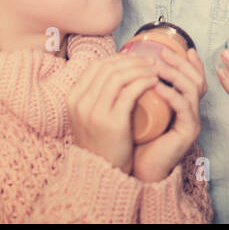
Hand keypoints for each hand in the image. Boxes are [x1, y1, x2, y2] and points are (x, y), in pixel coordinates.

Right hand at [67, 53, 158, 173]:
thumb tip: (117, 67)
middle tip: (151, 61)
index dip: (118, 58)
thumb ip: (96, 94)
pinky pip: (130, 92)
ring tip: (155, 70)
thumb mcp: (89, 115)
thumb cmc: (101, 141)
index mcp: (73, 98)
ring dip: (141, 69)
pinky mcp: (112, 122)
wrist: (102, 171)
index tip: (136, 58)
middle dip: (132, 60)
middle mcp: (81, 103)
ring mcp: (95, 112)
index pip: (96, 66)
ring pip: (119, 76)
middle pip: (108, 68)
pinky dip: (144, 82)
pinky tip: (154, 82)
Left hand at [131, 47, 206, 182]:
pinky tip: (156, 87)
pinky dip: (171, 94)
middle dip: (180, 62)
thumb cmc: (137, 139)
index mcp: (182, 104)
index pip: (192, 76)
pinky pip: (184, 107)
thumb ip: (141, 89)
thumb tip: (128, 64)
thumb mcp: (139, 108)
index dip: (186, 61)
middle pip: (196, 78)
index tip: (173, 47)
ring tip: (157, 67)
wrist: (138, 168)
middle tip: (163, 52)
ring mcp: (192, 120)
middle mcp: (191, 110)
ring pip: (192, 89)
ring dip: (175, 74)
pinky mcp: (188, 131)